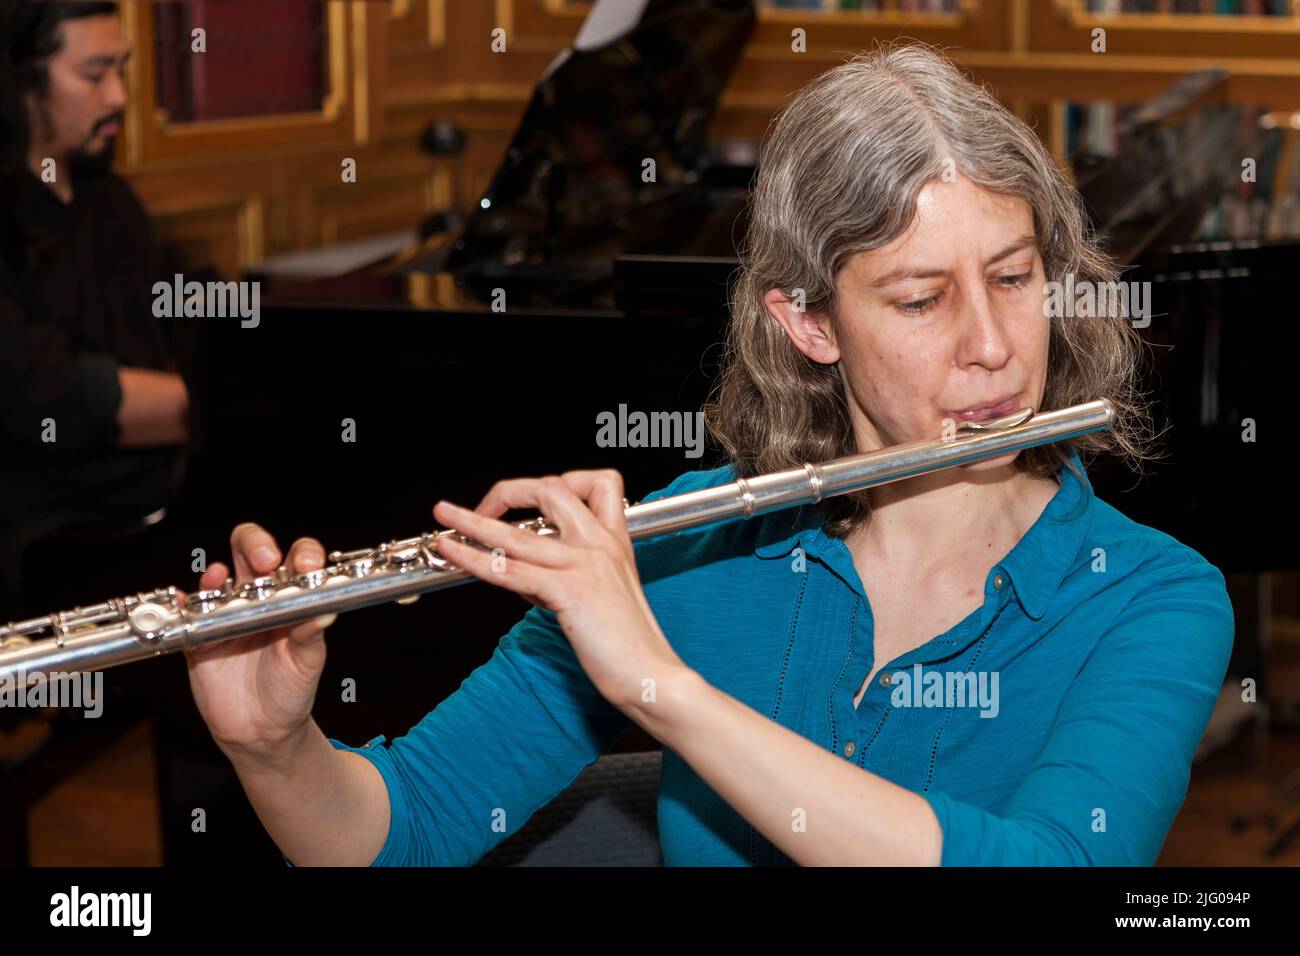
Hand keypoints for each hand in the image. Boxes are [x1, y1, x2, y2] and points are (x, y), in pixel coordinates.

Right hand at [184, 523, 334, 758]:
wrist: (262, 731)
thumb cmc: (292, 690)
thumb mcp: (308, 663)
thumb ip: (311, 636)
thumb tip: (326, 613)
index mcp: (292, 599)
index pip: (297, 559)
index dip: (302, 554)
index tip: (307, 567)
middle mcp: (259, 598)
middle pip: (252, 551)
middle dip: (256, 544)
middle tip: (265, 561)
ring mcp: (227, 614)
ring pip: (218, 578)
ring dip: (216, 573)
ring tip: (220, 577)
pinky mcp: (201, 636)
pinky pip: (187, 614)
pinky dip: (183, 604)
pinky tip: (186, 602)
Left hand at [432, 469, 686, 713]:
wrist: (652, 675)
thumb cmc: (629, 645)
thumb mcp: (600, 596)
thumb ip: (561, 574)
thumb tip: (516, 566)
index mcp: (616, 541)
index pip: (596, 483)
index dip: (555, 484)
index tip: (526, 504)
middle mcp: (602, 544)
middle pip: (552, 488)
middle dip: (509, 490)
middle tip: (481, 507)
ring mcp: (586, 564)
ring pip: (517, 532)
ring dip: (471, 520)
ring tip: (444, 514)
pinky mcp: (570, 591)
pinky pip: (510, 569)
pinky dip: (474, 558)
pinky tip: (454, 553)